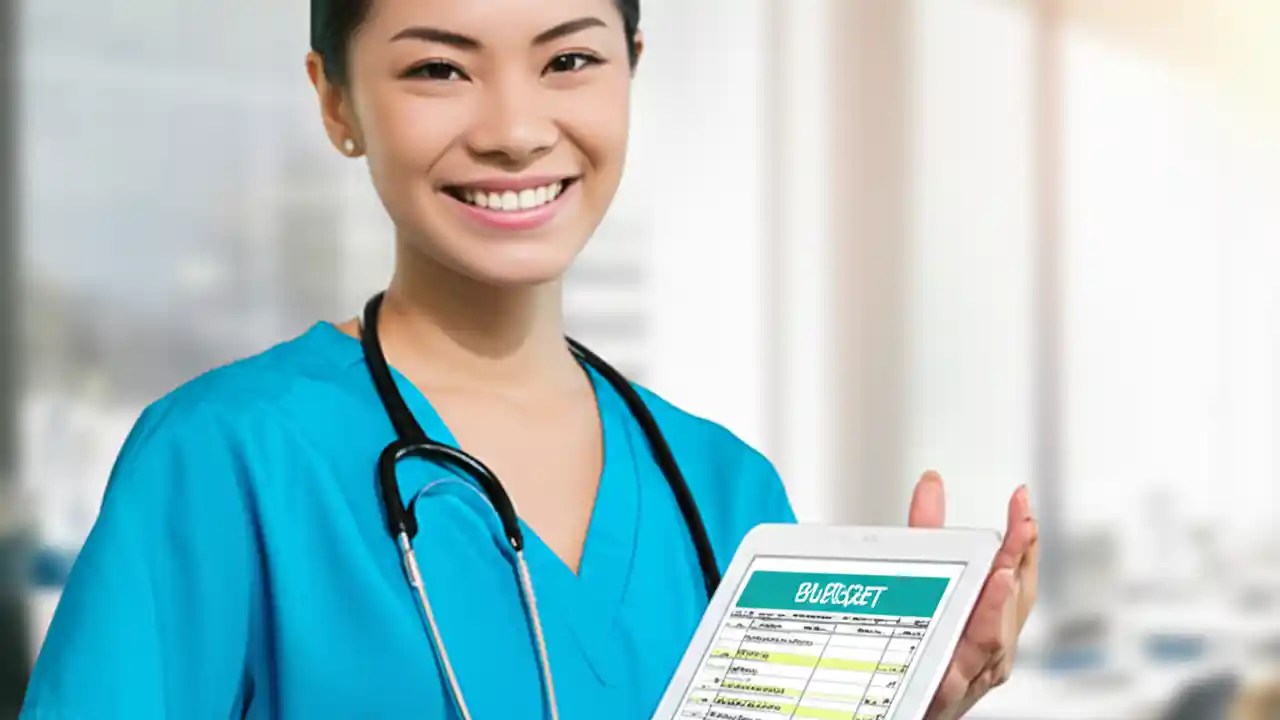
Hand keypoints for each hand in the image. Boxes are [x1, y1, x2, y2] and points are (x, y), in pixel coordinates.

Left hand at [908, 471, 1039, 719]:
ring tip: (1004, 570)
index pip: (1014, 570)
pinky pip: (961, 670)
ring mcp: (971, 671)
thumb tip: (931, 482)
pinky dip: (967, 650)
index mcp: (989, 616)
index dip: (1022, 536)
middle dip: (1020, 561)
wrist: (888, 701)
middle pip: (1013, 601)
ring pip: (996, 637)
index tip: (1021, 498)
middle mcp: (989, 645)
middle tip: (1023, 524)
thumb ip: (926, 533)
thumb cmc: (915, 647)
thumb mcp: (918, 579)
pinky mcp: (945, 693)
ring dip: (1001, 603)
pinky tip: (969, 627)